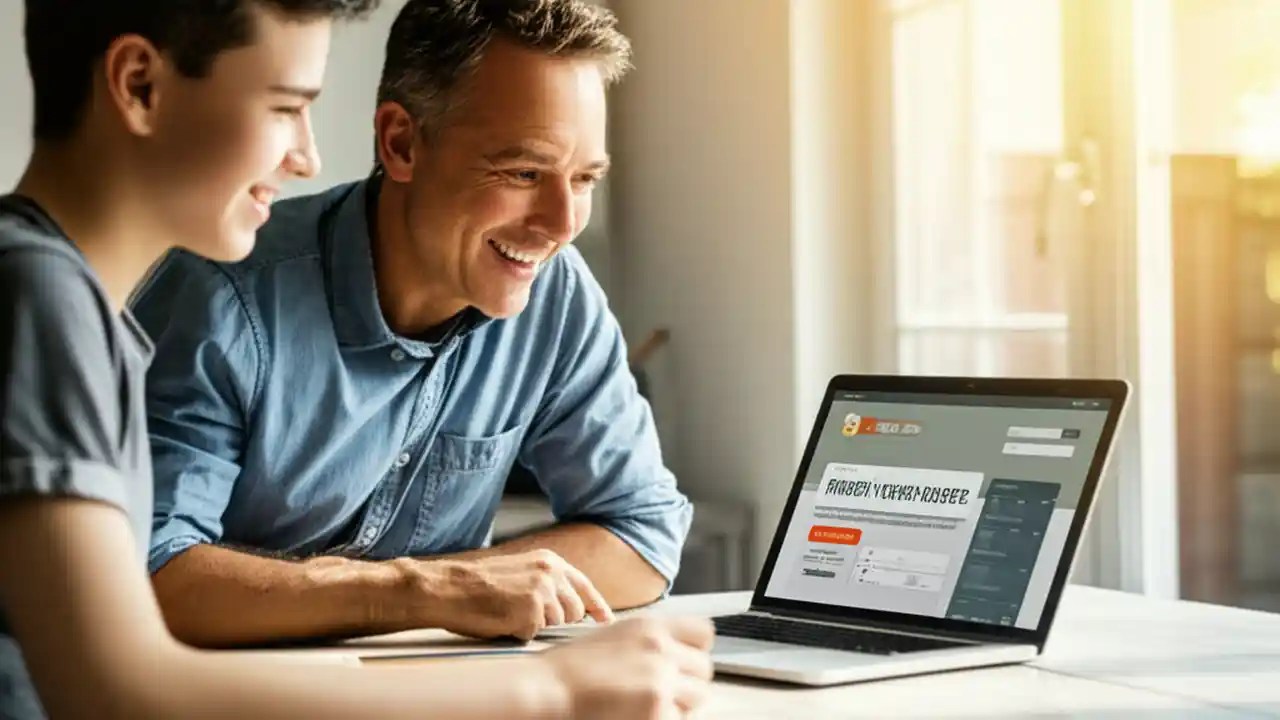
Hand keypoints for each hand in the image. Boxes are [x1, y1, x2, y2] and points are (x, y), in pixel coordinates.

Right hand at [393, 549, 613, 639]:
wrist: (450, 588)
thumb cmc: (477, 584)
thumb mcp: (520, 572)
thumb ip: (546, 583)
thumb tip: (568, 607)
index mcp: (550, 561)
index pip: (584, 586)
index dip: (597, 606)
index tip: (605, 619)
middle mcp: (552, 573)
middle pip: (574, 612)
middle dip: (555, 619)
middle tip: (523, 614)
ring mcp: (544, 592)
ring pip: (555, 624)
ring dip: (535, 626)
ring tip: (508, 612)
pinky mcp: (532, 611)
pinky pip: (533, 634)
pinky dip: (518, 633)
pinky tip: (501, 619)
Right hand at [541, 616, 715, 719]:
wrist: (546, 690)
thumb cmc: (570, 670)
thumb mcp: (615, 637)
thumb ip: (650, 643)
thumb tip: (677, 657)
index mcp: (650, 627)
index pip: (703, 633)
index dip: (695, 651)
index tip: (683, 663)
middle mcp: (661, 650)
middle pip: (704, 670)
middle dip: (686, 684)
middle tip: (658, 693)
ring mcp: (661, 682)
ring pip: (697, 698)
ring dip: (679, 705)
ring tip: (645, 706)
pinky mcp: (658, 712)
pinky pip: (679, 719)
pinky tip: (637, 717)